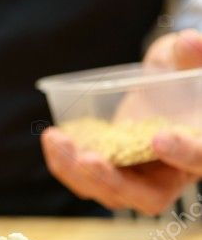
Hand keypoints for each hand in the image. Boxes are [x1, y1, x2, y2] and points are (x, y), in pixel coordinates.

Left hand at [41, 29, 201, 215]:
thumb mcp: (182, 60)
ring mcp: (141, 182)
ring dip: (81, 174)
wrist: (158, 92)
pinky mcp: (112, 176)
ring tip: (57, 140)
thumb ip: (188, 55)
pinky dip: (66, 166)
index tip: (158, 137)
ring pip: (113, 195)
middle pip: (150, 198)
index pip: (200, 159)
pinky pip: (87, 183)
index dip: (184, 153)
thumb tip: (191, 41)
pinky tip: (53, 139)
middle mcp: (174, 175)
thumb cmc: (179, 76)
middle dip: (115, 182)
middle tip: (89, 159)